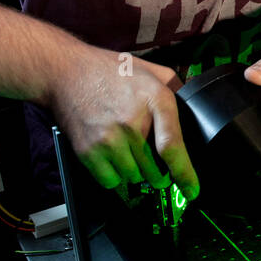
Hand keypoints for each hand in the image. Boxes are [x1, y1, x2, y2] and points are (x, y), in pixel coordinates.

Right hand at [49, 47, 198, 199]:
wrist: (65, 71)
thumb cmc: (110, 71)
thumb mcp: (151, 71)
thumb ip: (176, 88)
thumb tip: (195, 111)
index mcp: (155, 100)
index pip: (173, 146)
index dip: (185, 174)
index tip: (191, 190)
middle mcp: (133, 122)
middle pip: (154, 170)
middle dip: (159, 173)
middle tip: (154, 163)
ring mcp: (109, 139)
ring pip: (133, 177)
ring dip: (135, 171)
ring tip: (127, 150)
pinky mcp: (88, 151)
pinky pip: (110, 181)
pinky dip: (115, 176)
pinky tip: (112, 157)